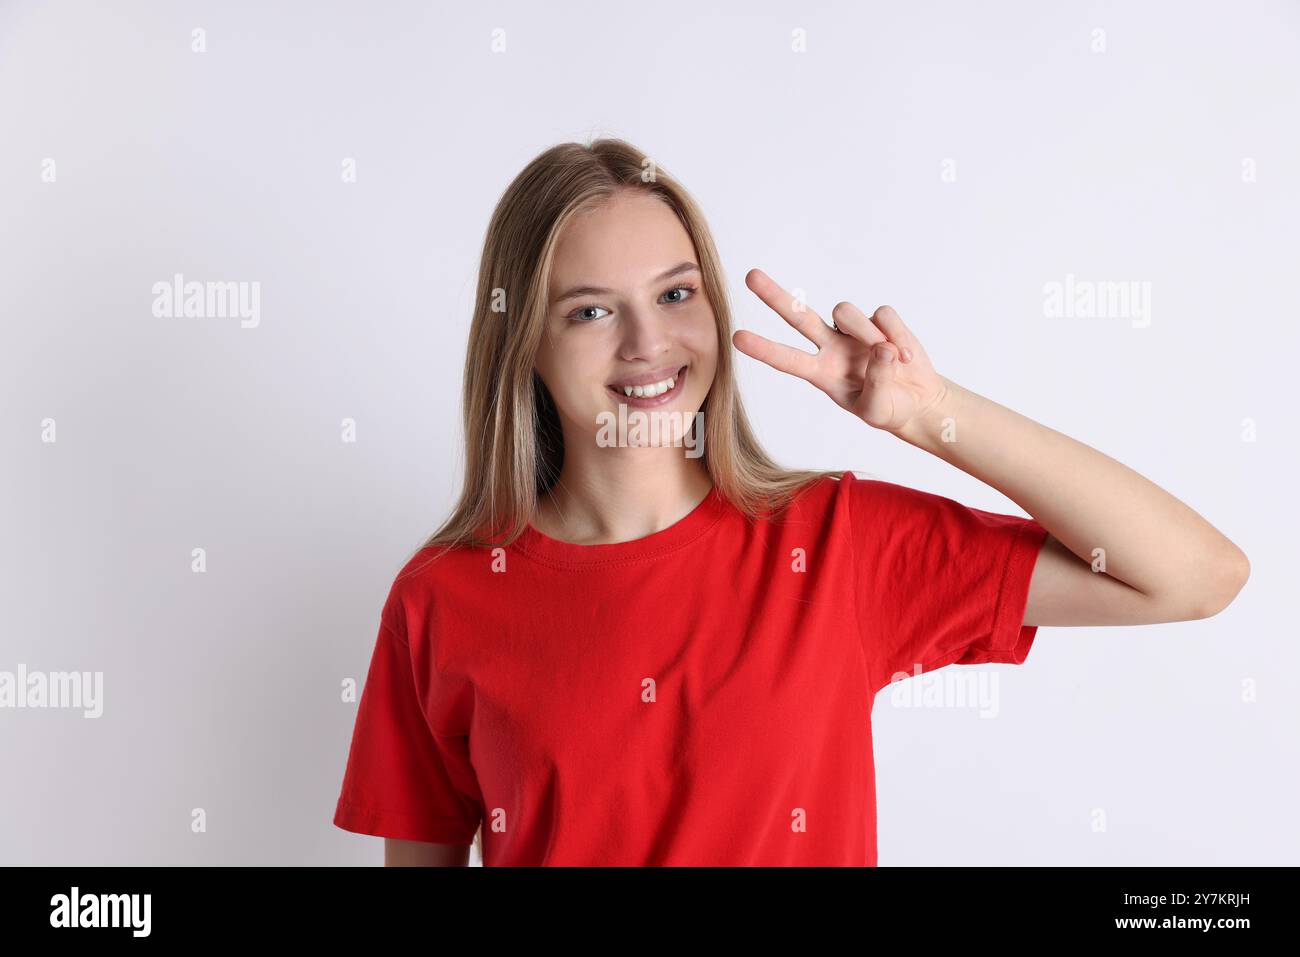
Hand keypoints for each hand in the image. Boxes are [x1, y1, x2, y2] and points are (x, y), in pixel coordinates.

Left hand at [733, 268, 948, 434]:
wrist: (917, 400)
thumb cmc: (888, 408)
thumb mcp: (878, 409)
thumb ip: (878, 383)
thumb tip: (882, 349)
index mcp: (821, 372)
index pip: (787, 359)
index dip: (763, 349)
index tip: (737, 338)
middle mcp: (831, 346)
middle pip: (799, 315)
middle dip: (775, 296)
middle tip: (750, 276)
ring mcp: (853, 331)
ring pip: (847, 312)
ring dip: (869, 333)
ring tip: (895, 361)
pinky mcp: (880, 320)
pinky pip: (883, 315)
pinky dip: (899, 335)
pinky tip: (907, 357)